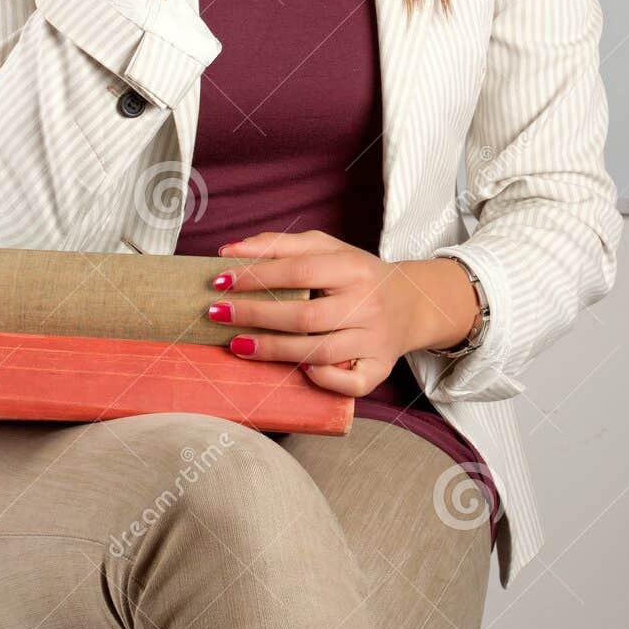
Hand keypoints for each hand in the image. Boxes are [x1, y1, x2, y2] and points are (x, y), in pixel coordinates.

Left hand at [208, 230, 422, 395]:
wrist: (411, 304)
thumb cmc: (356, 275)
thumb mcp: (326, 249)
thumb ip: (278, 245)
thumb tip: (228, 251)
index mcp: (354, 268)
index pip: (299, 271)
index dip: (256, 277)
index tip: (220, 282)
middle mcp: (367, 304)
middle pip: (304, 316)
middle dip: (255, 315)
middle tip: (217, 314)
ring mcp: (374, 340)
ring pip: (318, 353)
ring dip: (272, 351)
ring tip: (237, 344)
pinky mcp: (379, 370)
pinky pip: (347, 383)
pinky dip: (321, 379)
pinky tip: (295, 370)